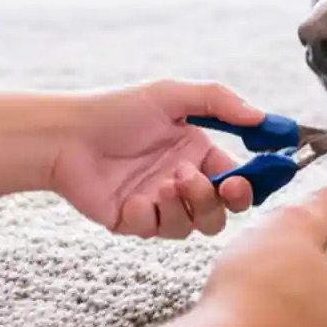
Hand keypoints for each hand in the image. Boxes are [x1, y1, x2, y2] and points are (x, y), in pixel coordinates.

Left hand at [50, 80, 263, 237]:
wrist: (65, 135)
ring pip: (194, 225)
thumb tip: (262, 116)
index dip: (250, 182)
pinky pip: (156, 230)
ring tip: (165, 183)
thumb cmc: (116, 109)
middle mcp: (183, 181)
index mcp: (197, 153)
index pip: (237, 176)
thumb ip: (219, 102)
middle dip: (218, 201)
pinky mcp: (134, 221)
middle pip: (222, 210)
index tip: (248, 179)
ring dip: (185, 206)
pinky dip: (148, 215)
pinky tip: (131, 196)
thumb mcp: (170, 95)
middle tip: (204, 183)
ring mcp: (159, 204)